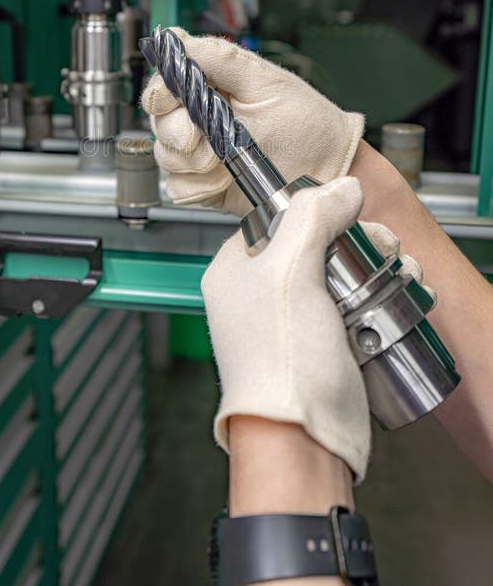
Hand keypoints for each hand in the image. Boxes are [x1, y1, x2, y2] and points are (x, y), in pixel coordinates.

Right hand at [141, 29, 363, 216]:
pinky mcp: (202, 184)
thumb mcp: (265, 81)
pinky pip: (178, 188)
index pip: (161, 86)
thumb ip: (219, 58)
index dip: (161, 94)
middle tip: (206, 138)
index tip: (176, 102)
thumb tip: (176, 36)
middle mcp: (197, 118)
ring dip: (195, 162)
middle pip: (158, 123)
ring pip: (165, 158)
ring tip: (226, 160)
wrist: (327, 168)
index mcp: (208, 87)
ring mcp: (198, 153)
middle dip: (180, 133)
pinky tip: (226, 179)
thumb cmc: (306, 122)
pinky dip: (200, 187)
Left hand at [202, 177, 370, 482]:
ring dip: (373, 268)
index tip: (346, 215)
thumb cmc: (279, 361)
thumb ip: (312, 219)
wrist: (301, 441)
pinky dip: (374, 299)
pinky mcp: (321, 347)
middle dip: (355, 241)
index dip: (313, 213)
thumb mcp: (290, 272)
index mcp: (233, 272)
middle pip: (313, 245)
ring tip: (396, 273)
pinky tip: (395, 298)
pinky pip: (350, 308)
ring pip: (337, 276)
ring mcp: (289, 323)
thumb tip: (341, 188)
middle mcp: (256, 296)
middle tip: (380, 247)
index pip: (273, 219)